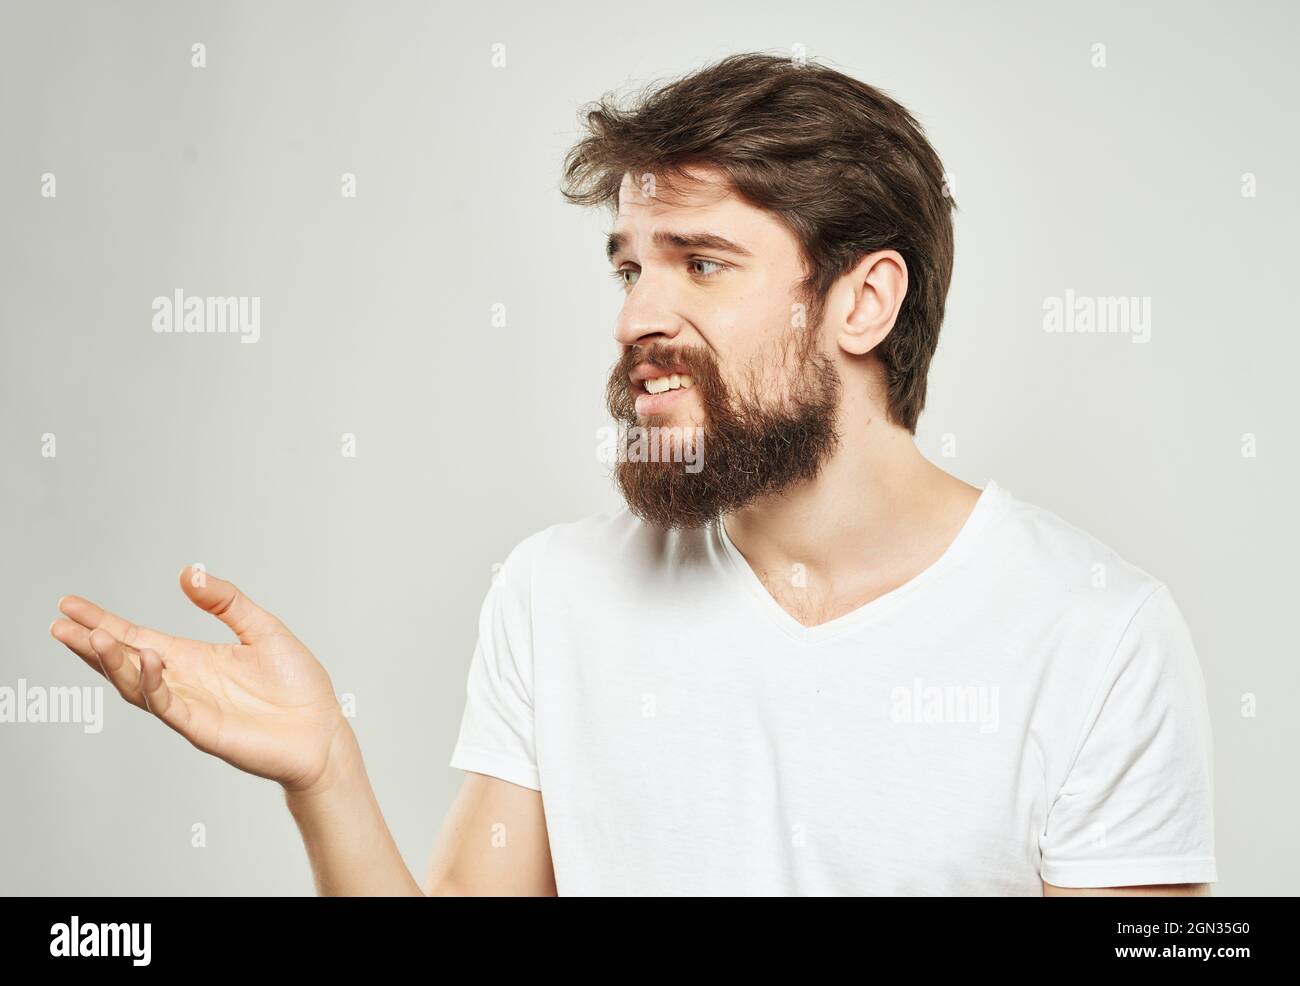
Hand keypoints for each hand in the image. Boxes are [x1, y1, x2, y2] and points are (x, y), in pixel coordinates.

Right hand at [50, 567, 349, 793]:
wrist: (323, 731)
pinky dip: (153, 684)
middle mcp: (185, 682)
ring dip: (115, 663)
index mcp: (194, 658)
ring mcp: (191, 707)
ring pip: (139, 685)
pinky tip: (145, 659)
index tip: (70, 605)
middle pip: (126, 661)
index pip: (137, 637)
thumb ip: (226, 602)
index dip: (104, 622)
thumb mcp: (263, 629)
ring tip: (94, 638)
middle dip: (92, 644)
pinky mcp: (204, 729)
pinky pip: (169, 706)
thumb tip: (189, 573)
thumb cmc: (297, 685)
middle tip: (61, 625)